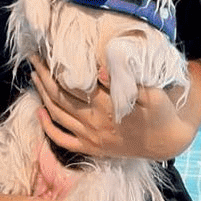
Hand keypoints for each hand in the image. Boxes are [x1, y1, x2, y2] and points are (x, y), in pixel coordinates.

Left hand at [28, 53, 191, 162]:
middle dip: (44, 76)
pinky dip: (47, 127)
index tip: (46, 52)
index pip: (72, 84)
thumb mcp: (153, 94)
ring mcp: (91, 137)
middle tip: (34, 58)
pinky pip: (63, 140)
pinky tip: (39, 112)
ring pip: (57, 115)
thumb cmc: (160, 112)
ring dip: (42, 95)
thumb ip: (128, 82)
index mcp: (107, 106)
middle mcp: (94, 122)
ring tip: (34, 76)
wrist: (166, 142)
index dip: (55, 68)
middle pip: (59, 97)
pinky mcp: (92, 148)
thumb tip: (101, 70)